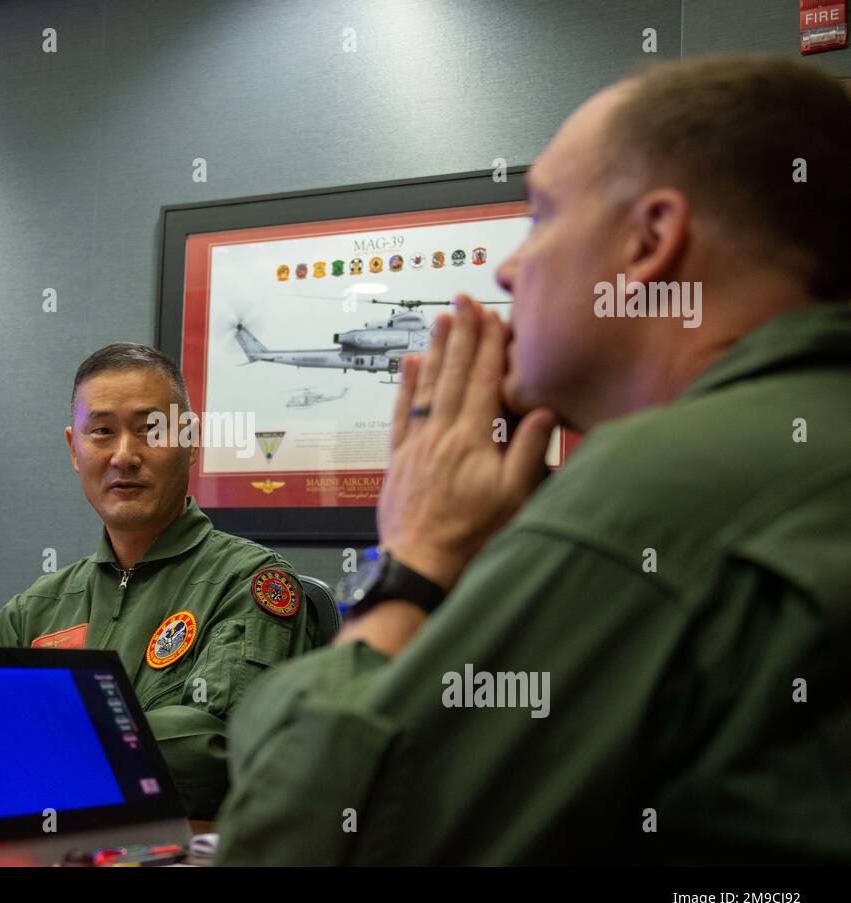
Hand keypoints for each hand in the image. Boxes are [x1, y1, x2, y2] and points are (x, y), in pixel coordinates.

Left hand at [378, 295, 555, 589]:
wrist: (420, 563)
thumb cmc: (471, 536)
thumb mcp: (514, 498)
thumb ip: (529, 452)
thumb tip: (542, 412)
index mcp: (472, 440)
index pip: (483, 381)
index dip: (489, 346)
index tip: (494, 318)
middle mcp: (441, 434)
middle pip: (453, 374)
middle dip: (461, 334)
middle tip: (464, 300)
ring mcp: (416, 444)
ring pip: (426, 386)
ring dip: (434, 350)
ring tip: (440, 319)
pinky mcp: (398, 459)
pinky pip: (400, 412)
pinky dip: (404, 385)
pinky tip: (408, 364)